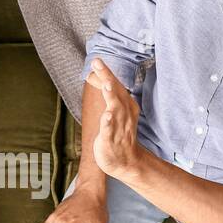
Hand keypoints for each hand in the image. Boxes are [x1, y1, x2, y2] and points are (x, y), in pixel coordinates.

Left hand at [86, 58, 141, 176]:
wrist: (126, 162)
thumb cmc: (119, 134)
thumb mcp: (117, 112)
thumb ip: (113, 96)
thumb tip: (106, 79)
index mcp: (125, 105)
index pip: (116, 86)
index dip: (106, 73)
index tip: (96, 60)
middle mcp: (123, 113)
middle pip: (116, 91)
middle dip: (107, 76)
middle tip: (97, 62)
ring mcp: (118, 126)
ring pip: (115, 108)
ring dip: (111, 96)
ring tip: (107, 83)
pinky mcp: (111, 139)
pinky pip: (110, 130)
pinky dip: (108, 122)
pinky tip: (106, 115)